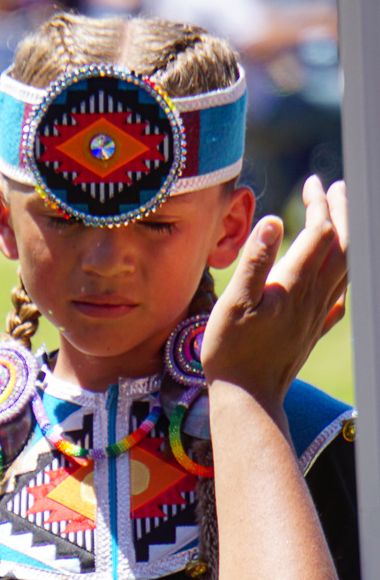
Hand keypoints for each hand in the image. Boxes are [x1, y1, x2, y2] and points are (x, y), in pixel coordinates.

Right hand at [201, 175, 347, 407]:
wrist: (248, 397)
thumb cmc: (231, 351)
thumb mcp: (233, 303)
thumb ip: (254, 262)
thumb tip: (273, 221)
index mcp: (294, 284)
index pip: (319, 232)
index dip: (319, 203)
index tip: (311, 182)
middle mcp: (313, 297)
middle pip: (342, 246)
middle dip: (342, 213)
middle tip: (336, 189)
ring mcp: (316, 316)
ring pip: (345, 269)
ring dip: (348, 239)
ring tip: (341, 221)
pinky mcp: (312, 333)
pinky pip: (339, 300)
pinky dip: (344, 282)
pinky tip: (339, 283)